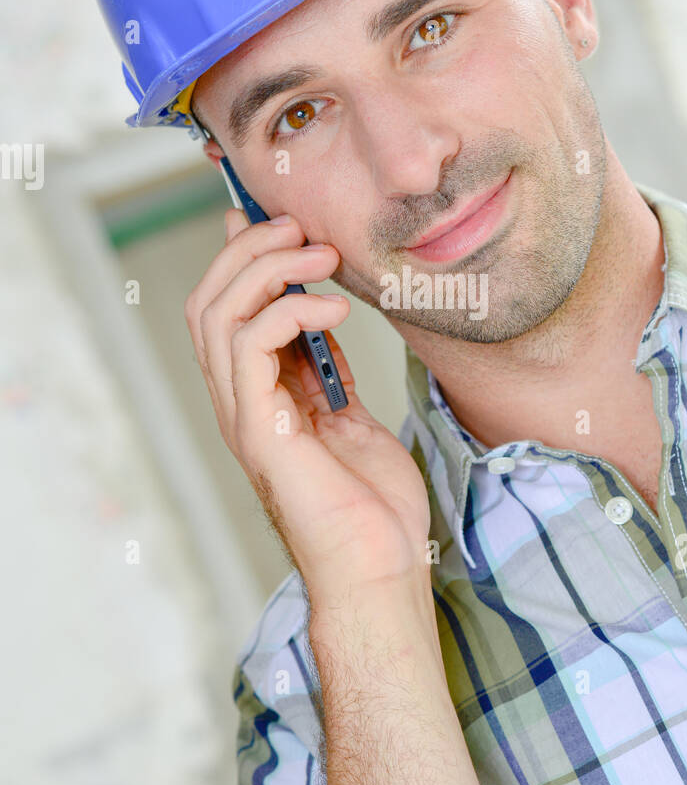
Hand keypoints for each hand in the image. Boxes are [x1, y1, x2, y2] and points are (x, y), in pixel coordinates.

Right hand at [185, 209, 431, 611]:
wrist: (381, 569)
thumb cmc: (374, 505)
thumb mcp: (350, 413)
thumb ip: (325, 367)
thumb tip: (321, 313)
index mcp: (257, 396)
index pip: (223, 309)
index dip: (238, 255)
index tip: (273, 215)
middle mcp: (239, 403)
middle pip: (208, 301)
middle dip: (248, 250)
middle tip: (302, 230)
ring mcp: (243, 418)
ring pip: (216, 315)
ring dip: (266, 269)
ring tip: (322, 257)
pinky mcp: (260, 433)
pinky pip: (248, 348)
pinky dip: (287, 311)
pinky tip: (332, 309)